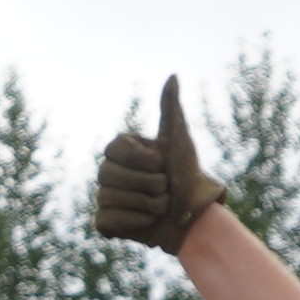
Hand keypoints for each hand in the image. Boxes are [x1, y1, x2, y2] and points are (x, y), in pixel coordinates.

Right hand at [89, 75, 226, 254]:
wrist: (194, 215)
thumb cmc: (188, 175)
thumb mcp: (179, 139)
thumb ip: (171, 109)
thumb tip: (173, 76)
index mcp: (122, 152)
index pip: (113, 150)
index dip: (140, 160)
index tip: (161, 163)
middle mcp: (109, 173)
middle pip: (107, 174)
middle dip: (146, 183)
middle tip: (165, 187)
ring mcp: (105, 198)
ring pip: (109, 198)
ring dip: (145, 204)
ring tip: (160, 206)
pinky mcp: (105, 223)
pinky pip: (107, 219)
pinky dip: (133, 221)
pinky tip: (147, 220)